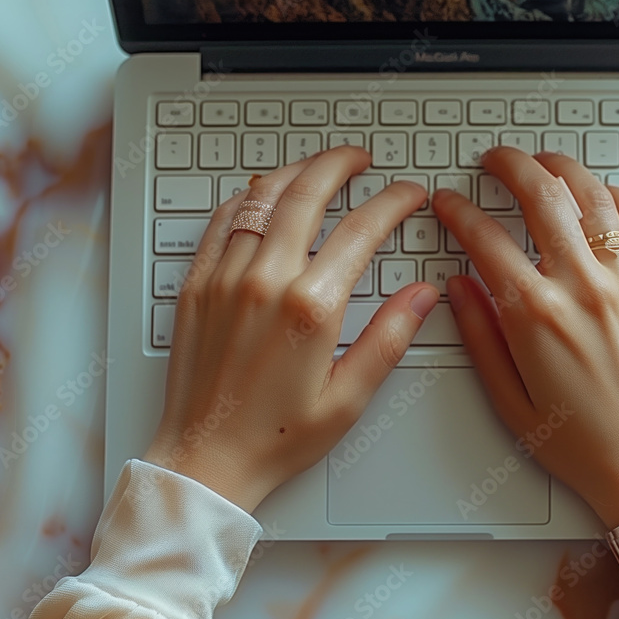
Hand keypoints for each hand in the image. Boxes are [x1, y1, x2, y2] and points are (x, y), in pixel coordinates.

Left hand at [144, 147, 438, 512]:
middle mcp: (264, 283)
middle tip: (360, 159)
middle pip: (308, 193)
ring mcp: (224, 278)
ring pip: (262, 197)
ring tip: (317, 167)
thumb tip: (422, 294)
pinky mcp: (197, 285)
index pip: (362, 230)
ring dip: (295, 172)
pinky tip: (263, 194)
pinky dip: (247, 196)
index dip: (393, 202)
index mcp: (310, 309)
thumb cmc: (275, 438)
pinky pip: (221, 220)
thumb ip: (389, 337)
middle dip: (340, 164)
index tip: (408, 194)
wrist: (204, 460)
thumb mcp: (349, 398)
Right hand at [433, 148, 618, 527]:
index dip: (458, 210)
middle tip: (495, 160)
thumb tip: (457, 286)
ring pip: (593, 196)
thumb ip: (478, 335)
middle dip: (509, 165)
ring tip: (544, 162)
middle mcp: (583, 288)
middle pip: (541, 195)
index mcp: (536, 316)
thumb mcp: (507, 399)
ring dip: (562, 168)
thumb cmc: (581, 443)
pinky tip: (602, 194)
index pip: (484, 238)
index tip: (449, 203)